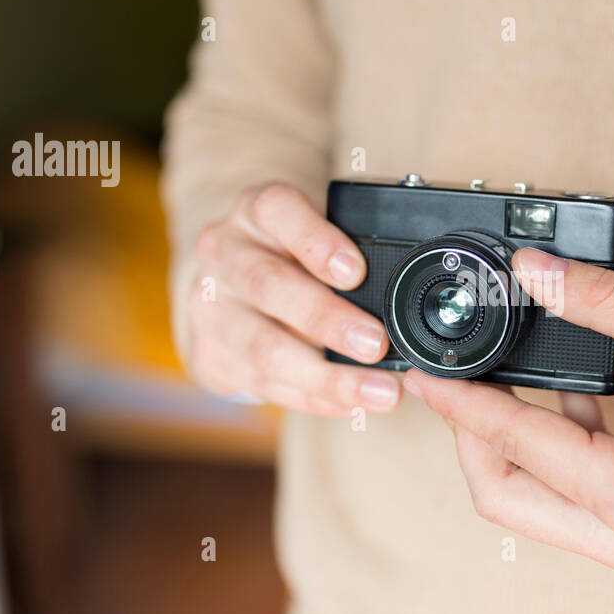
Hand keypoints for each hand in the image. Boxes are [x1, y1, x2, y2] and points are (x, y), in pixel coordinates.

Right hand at [184, 182, 401, 415]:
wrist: (230, 286)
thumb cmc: (290, 255)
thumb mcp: (316, 234)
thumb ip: (352, 253)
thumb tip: (405, 298)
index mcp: (255, 210)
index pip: (277, 209)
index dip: (316, 241)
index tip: (356, 272)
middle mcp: (223, 253)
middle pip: (269, 285)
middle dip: (327, 319)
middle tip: (376, 343)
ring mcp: (209, 307)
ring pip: (264, 347)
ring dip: (326, 376)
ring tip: (378, 392)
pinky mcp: (209, 354)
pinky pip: (263, 384)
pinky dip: (312, 398)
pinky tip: (350, 404)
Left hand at [403, 248, 613, 573]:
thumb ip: (605, 299)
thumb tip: (532, 272)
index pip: (514, 442)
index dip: (461, 404)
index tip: (425, 375)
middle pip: (500, 495)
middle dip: (469, 437)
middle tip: (458, 382)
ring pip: (526, 506)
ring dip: (508, 447)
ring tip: (514, 382)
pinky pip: (563, 505)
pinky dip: (548, 457)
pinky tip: (571, 404)